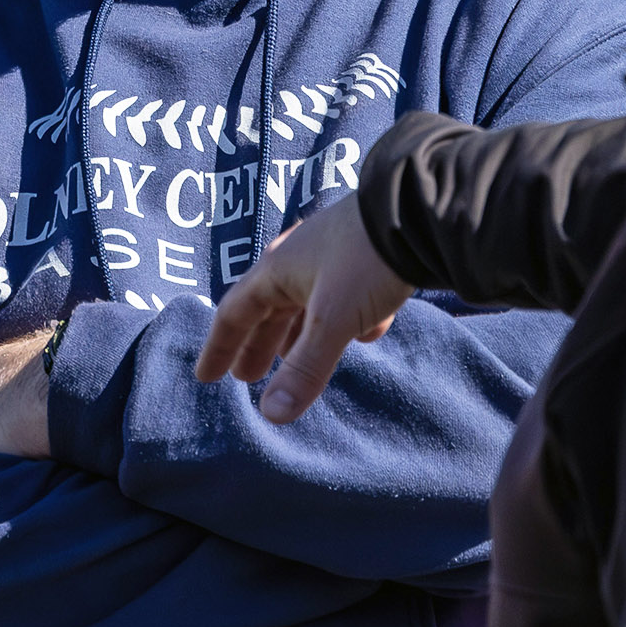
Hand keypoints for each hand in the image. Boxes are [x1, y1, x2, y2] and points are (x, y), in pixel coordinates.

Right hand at [194, 192, 412, 423]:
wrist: (419, 211)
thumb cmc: (365, 262)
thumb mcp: (333, 320)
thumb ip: (305, 368)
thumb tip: (271, 415)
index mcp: (277, 270)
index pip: (234, 313)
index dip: (219, 348)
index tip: (206, 377)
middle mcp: (297, 261)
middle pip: (268, 311)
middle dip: (258, 346)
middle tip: (247, 378)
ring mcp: (331, 258)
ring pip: (306, 305)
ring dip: (299, 336)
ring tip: (294, 361)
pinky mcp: (364, 259)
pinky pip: (346, 297)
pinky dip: (347, 320)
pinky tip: (367, 335)